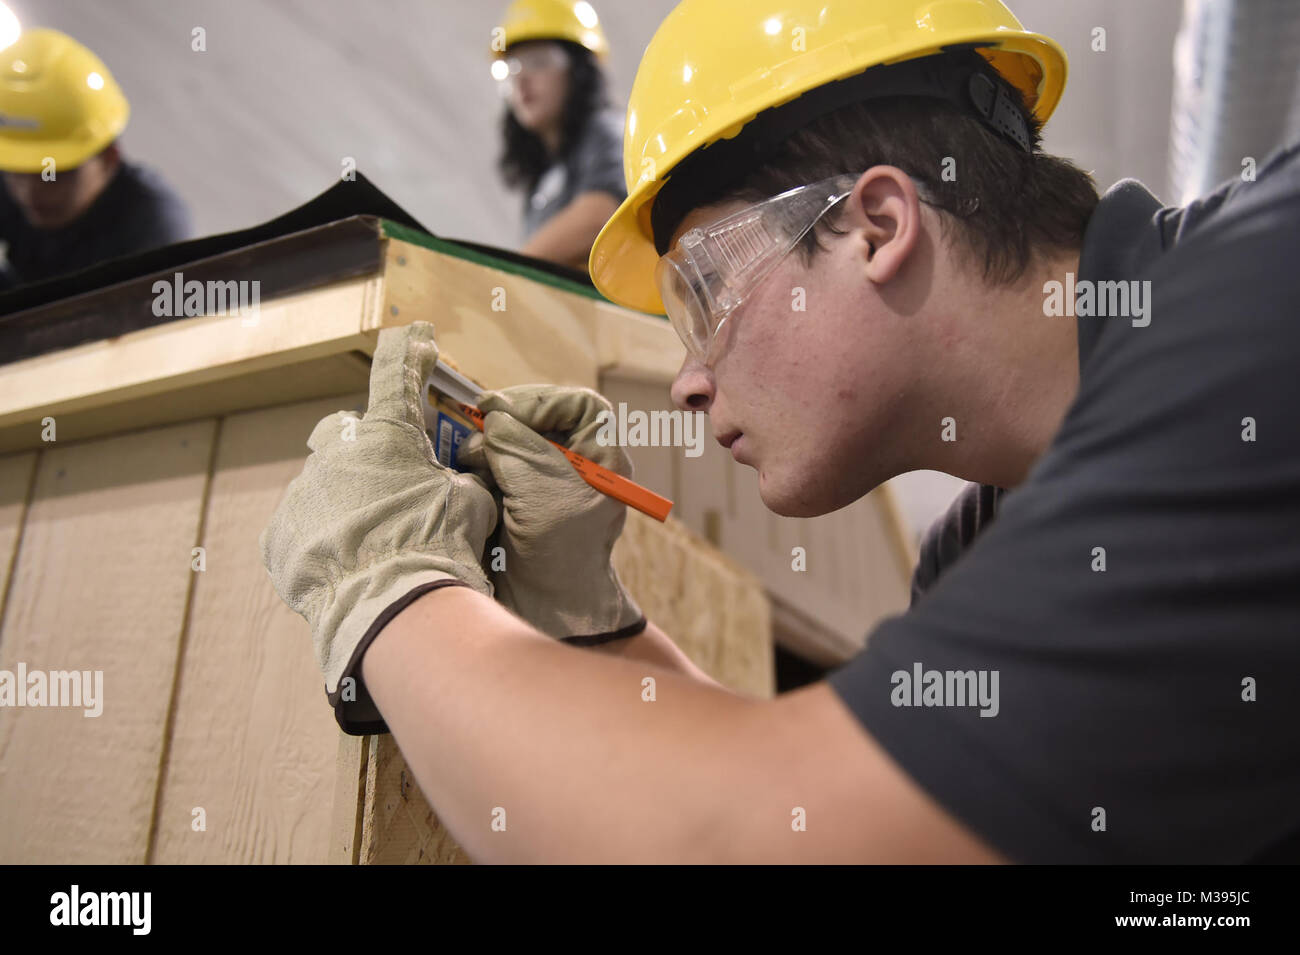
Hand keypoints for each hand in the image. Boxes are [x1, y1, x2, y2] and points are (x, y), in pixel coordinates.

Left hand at [259, 322, 497, 732]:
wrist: (389, 604)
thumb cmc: (438, 544)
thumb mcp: (471, 504)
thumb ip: (459, 481)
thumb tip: (459, 482)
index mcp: (387, 433)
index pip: (397, 373)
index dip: (409, 352)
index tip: (415, 336)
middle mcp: (336, 451)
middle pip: (344, 433)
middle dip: (362, 448)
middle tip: (387, 481)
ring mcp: (302, 492)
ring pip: (323, 487)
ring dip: (344, 505)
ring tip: (372, 547)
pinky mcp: (278, 535)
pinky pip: (302, 530)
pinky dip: (322, 543)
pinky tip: (347, 567)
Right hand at [458, 384, 645, 643]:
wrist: (546, 606)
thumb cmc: (560, 548)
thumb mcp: (540, 486)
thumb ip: (516, 443)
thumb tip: (493, 417)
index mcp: (602, 458)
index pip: (579, 405)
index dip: (542, 400)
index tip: (506, 412)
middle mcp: (576, 463)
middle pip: (541, 417)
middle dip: (508, 423)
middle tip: (480, 429)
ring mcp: (545, 480)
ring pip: (513, 440)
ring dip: (488, 446)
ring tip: (473, 463)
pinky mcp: (518, 495)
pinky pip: (496, 465)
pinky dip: (481, 466)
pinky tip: (473, 481)